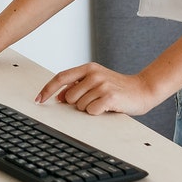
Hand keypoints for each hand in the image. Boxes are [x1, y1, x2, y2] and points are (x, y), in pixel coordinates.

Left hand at [36, 62, 165, 115]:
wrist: (142, 90)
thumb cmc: (117, 88)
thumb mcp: (96, 82)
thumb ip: (77, 86)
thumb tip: (58, 96)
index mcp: (88, 68)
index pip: (61, 77)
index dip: (47, 89)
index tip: (38, 99)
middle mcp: (94, 74)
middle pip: (69, 97)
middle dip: (77, 103)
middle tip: (93, 100)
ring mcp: (102, 85)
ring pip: (80, 105)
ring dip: (89, 108)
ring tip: (102, 103)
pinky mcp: (109, 97)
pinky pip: (91, 111)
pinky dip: (97, 112)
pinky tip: (107, 107)